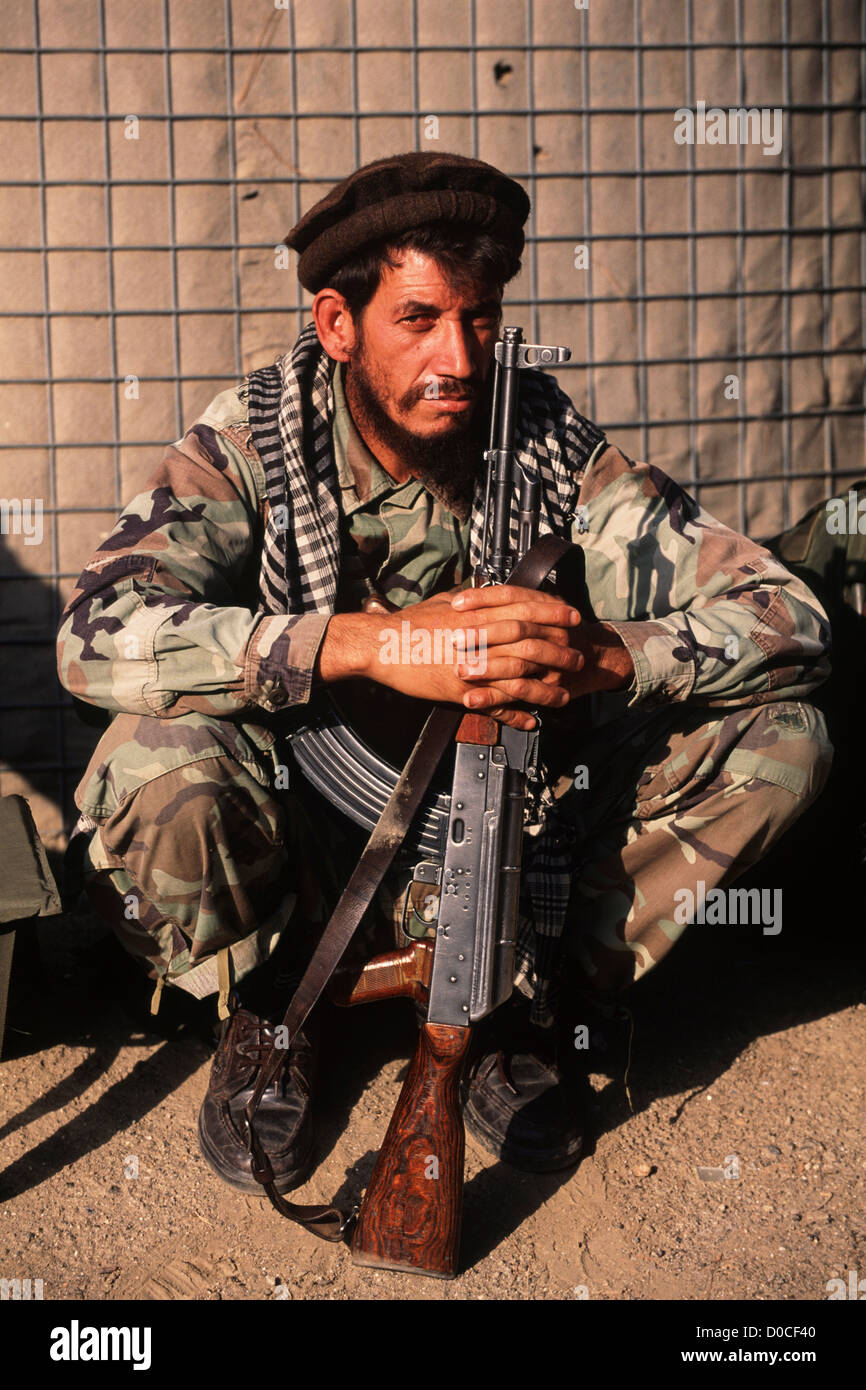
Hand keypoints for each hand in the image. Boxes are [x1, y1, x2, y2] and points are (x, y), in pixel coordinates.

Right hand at [316, 587, 588, 730]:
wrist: (380, 644)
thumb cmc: (409, 623)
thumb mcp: (443, 602)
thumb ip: (470, 600)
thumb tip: (487, 593)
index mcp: (477, 613)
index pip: (525, 608)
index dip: (552, 612)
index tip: (572, 616)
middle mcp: (479, 637)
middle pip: (530, 642)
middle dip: (559, 650)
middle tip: (578, 656)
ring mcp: (472, 665)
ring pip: (519, 677)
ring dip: (545, 687)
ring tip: (564, 695)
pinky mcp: (460, 690)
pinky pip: (495, 705)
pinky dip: (516, 714)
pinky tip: (532, 720)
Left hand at [450, 584, 634, 714]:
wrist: (599, 657)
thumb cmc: (561, 630)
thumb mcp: (541, 608)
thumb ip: (510, 604)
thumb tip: (464, 597)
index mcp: (545, 608)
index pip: (511, 597)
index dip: (483, 599)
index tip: (456, 603)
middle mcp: (550, 631)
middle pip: (512, 628)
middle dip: (481, 634)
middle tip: (452, 639)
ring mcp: (551, 660)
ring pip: (516, 662)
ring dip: (485, 668)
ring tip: (459, 671)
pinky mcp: (548, 687)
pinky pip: (518, 694)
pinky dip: (492, 698)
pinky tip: (470, 700)